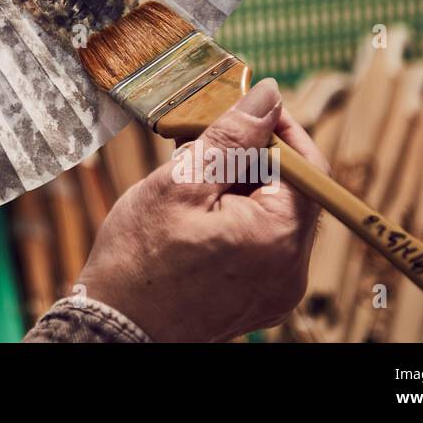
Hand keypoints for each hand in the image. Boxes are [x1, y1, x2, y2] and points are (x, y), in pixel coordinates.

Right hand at [77, 78, 328, 341]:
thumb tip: (267, 94)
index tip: (244, 105)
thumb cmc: (140, 258)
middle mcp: (290, 269)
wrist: (115, 328)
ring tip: (191, 169)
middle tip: (205, 135)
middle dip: (251, 155)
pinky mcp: (257, 298)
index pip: (307, 166)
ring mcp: (275, 289)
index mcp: (280, 238)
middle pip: (288, 190)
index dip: (278, 129)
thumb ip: (231, 136)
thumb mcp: (182, 182)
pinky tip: (195, 206)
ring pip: (271, 214)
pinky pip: (259, 241)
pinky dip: (235, 215)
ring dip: (239, 183)